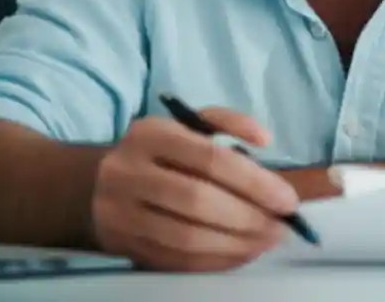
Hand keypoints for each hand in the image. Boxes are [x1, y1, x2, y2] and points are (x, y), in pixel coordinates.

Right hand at [91, 108, 299, 271]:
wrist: (97, 185)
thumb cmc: (160, 153)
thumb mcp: (187, 126)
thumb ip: (228, 124)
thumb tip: (265, 138)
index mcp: (151, 134)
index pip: (210, 158)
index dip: (254, 182)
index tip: (287, 200)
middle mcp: (129, 171)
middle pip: (198, 200)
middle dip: (249, 218)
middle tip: (281, 228)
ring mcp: (121, 213)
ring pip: (186, 237)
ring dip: (236, 245)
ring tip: (266, 242)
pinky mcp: (124, 245)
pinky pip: (176, 260)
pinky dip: (215, 261)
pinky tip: (240, 254)